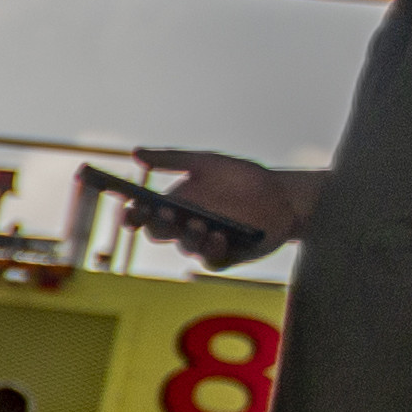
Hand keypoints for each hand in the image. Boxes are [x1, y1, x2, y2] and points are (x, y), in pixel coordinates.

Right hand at [147, 149, 319, 247]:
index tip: (129, 207)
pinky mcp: (227, 257)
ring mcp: (204, 244)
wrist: (281, 194)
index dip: (132, 215)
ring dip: (188, 235)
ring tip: (198, 221)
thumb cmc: (241, 178)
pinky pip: (211, 260)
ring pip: (185, 246)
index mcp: (174, 207)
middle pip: (159, 232)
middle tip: (162, 211)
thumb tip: (135, 152)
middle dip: (156, 223)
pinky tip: (217, 236)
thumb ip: (172, 159)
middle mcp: (185, 227)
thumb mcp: (206, 162)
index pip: (144, 216)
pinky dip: (211, 250)